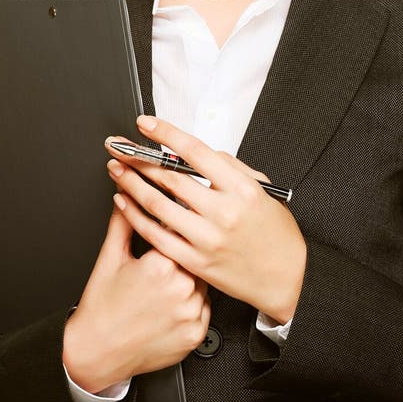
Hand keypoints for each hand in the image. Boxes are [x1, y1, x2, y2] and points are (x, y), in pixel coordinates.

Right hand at [62, 191, 210, 393]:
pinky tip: (170, 303)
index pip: (178, 231)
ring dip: (189, 276)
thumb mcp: (111, 257)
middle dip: (180, 253)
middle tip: (162, 263)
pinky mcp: (196, 332)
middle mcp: (180, 289)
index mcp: (160, 265)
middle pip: (193, 254)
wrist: (98, 351)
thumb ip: (124, 220)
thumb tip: (127, 193)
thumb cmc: (102, 307)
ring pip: (201, 279)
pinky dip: (192, 302)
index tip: (168, 226)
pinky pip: (204, 306)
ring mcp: (190, 313)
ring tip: (164, 285)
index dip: (171, 228)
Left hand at [105, 115, 306, 323]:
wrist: (287, 278)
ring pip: (157, 205)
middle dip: (137, 157)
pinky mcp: (195, 262)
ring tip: (115, 169)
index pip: (194, 152)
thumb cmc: (275, 231)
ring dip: (130, 183)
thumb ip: (229, 167)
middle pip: (169, 177)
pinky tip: (123, 201)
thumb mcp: (262, 189)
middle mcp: (223, 212)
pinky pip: (157, 236)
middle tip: (118, 146)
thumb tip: (195, 153)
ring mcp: (207, 239)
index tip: (144, 123)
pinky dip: (136, 216)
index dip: (165, 134)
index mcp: (240, 188)